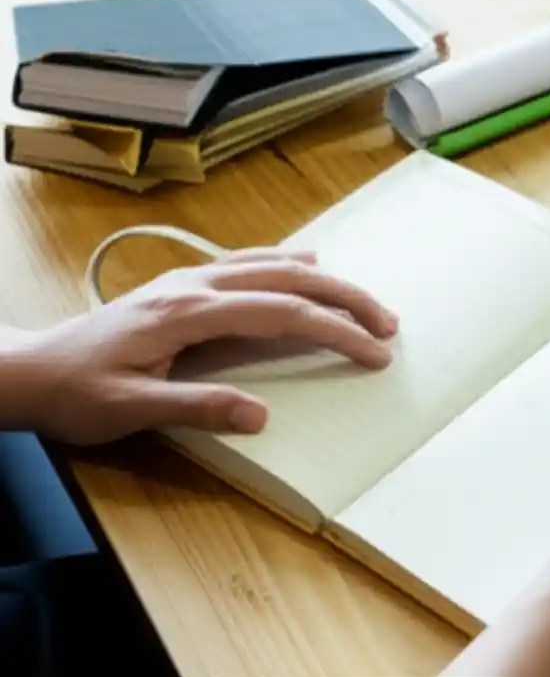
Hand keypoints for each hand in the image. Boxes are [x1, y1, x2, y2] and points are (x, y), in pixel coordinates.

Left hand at [6, 247, 397, 445]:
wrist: (32, 369)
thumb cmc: (77, 393)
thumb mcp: (130, 410)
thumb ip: (197, 408)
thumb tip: (261, 414)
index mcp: (189, 313)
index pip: (282, 314)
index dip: (335, 332)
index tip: (373, 353)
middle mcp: (194, 286)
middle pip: (289, 279)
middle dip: (345, 300)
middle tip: (388, 325)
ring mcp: (189, 280)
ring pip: (272, 265)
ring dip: (325, 282)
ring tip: (364, 301)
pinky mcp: (184, 286)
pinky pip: (248, 262)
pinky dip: (287, 263)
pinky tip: (306, 264)